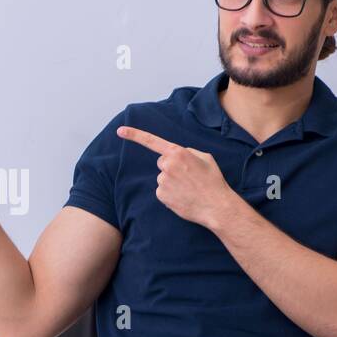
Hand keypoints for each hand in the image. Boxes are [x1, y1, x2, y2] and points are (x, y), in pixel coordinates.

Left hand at [117, 126, 237, 229]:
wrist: (216, 206)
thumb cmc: (213, 181)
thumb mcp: (205, 158)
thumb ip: (187, 152)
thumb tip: (174, 155)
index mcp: (178, 152)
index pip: (152, 141)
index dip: (134, 135)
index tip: (120, 131)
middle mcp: (167, 165)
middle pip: (162, 162)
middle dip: (171, 167)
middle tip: (189, 176)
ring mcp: (163, 181)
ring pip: (162, 177)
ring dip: (172, 181)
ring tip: (189, 188)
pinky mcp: (161, 195)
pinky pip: (162, 190)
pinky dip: (170, 193)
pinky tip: (183, 196)